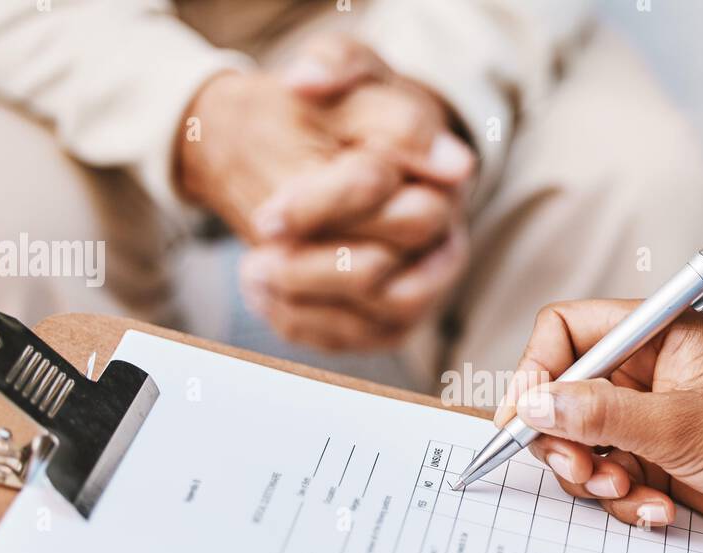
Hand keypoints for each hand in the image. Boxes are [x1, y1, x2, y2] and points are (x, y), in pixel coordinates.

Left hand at [177, 34, 475, 350]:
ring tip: (256, 273)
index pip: (380, 193)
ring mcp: (429, 278)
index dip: (320, 206)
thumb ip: (335, 61)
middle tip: (259, 248)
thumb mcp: (344, 68)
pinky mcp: (400, 317)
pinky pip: (361, 340)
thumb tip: (307, 81)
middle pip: (383, 268)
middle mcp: (446, 228)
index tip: (269, 216)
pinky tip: (265, 294)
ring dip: (307, 300)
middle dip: (311, 266)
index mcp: (438, 166)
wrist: (335, 154)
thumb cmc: (343, 115)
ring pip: (381, 311)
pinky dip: (305, 325)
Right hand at [495, 299, 702, 548]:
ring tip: (630, 491)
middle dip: (563, 438)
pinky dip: (624, 501)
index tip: (525, 416)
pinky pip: (609, 479)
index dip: (537, 369)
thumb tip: (535, 405)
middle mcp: (646, 372)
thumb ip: (601, 413)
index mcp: (656, 334)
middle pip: (562, 393)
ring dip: (595, 477)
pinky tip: (660, 511)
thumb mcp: (681, 424)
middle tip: (581, 470)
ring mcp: (648, 419)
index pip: (567, 331)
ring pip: (580, 444)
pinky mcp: (656, 462)